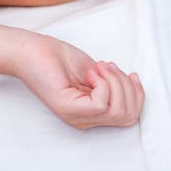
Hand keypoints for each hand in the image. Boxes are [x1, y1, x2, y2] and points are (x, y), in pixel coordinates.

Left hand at [18, 34, 144, 129]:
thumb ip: (111, 82)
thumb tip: (131, 85)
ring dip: (115, 82)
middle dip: (127, 87)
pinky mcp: (68, 108)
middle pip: (127, 115)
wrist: (32, 51)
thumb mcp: (95, 71)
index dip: (137, 94)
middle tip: (109, 67)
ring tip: (100, 67)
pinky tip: (91, 72)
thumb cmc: (59, 58)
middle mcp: (85, 119)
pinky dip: (103, 83)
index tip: (129, 73)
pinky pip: (101, 104)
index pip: (129, 116)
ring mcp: (76, 116)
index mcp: (92, 112)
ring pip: (117, 110)